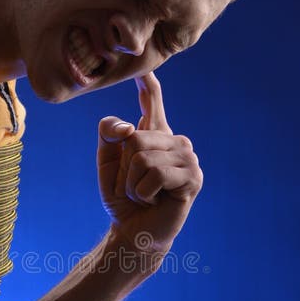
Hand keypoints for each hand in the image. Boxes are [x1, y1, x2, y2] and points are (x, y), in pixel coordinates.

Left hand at [97, 72, 202, 260]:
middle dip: (124, 168)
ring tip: (144, 195)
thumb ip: (109, 134)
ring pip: (142, 156)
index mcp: (155, 135)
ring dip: (132, 183)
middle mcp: (175, 141)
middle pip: (135, 137)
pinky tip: (153, 200)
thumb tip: (130, 128)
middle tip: (135, 187)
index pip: (152, 103)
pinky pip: (154, 173)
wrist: (133, 231)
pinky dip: (142, 192)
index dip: (149, 84)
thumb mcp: (107, 162)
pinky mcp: (193, 178)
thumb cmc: (122, 198)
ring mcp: (188, 158)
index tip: (145, 69)